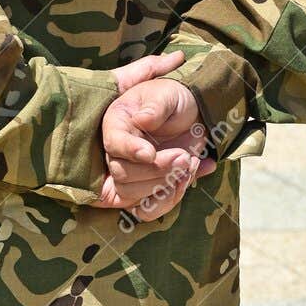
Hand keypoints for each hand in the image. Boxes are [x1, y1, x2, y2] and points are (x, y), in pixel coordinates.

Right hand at [93, 52, 215, 220]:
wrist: (193, 118)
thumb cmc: (175, 101)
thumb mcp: (168, 95)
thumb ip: (156, 106)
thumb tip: (142, 119)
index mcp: (117, 124)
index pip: (113, 143)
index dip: (129, 150)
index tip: (150, 153)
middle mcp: (118, 153)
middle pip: (122, 174)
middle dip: (155, 170)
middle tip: (184, 157)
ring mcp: (130, 174)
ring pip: (131, 195)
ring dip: (163, 186)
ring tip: (189, 165)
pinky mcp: (144, 191)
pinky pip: (145, 210)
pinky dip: (167, 201)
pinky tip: (186, 182)